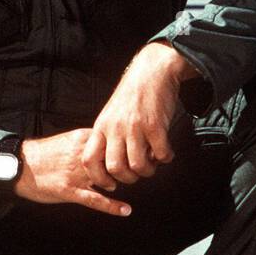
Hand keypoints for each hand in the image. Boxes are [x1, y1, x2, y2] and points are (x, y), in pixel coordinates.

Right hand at [13, 129, 133, 216]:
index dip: (130, 146)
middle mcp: (82, 155)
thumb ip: (89, 143)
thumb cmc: (43, 155)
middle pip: (115, 159)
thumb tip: (109, 145)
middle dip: (131, 164)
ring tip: (135, 182)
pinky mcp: (69, 190)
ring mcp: (76, 174)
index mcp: (83, 139)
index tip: (144, 149)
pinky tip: (125, 210)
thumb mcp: (68, 141)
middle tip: (145, 167)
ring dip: (124, 182)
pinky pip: (95, 199)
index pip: (114, 141)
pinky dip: (112, 206)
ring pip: (108, 178)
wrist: (18, 165)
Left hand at [81, 42, 192, 185]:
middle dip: (128, 178)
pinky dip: (165, 158)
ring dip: (148, 171)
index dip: (98, 178)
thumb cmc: (132, 93)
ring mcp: (135, 126)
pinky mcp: (155, 125)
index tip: (110, 184)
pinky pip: (161, 153)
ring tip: (153, 164)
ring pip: (138, 165)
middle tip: (137, 174)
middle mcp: (115, 128)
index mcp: (101, 126)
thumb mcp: (111, 113)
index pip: (89, 160)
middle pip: (114, 168)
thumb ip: (109, 135)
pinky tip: (166, 153)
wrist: (152, 71)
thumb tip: (111, 163)